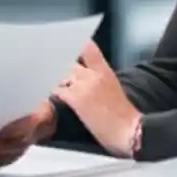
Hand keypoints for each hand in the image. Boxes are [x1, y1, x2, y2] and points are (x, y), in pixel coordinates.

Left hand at [52, 41, 141, 157]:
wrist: (129, 130)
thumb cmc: (125, 116)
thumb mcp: (114, 89)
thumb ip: (99, 80)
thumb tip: (86, 80)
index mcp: (105, 71)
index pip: (88, 49)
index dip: (76, 45)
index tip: (65, 45)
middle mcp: (92, 75)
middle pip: (69, 61)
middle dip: (59, 65)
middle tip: (49, 68)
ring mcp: (82, 86)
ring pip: (61, 74)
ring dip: (54, 79)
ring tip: (47, 82)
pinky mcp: (75, 99)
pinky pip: (57, 90)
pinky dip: (52, 92)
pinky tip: (48, 95)